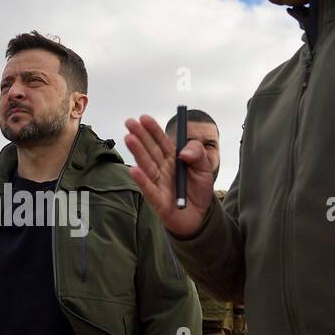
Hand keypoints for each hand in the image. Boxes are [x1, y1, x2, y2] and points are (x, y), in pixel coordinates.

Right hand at [123, 115, 215, 237]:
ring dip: (138, 152)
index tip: (144, 118)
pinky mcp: (157, 200)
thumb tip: (183, 152)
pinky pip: (149, 189)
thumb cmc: (200, 190)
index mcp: (173, 158)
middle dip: (140, 136)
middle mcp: (162, 169)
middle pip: (150, 150)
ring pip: (147, 166)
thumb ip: (198, 154)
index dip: (153, 130)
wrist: (201, 216)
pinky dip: (142, 180)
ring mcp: (158, 183)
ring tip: (129, 138)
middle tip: (129, 122)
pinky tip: (133, 169)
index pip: (161, 141)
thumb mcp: (205, 168)